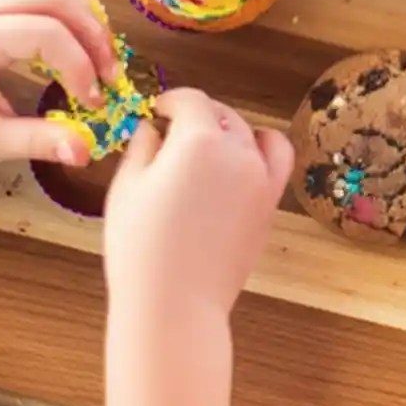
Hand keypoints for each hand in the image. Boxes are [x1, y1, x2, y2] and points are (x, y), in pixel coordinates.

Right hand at [104, 89, 291, 313]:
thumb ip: (142, 146)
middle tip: (171, 134)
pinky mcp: (270, 204)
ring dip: (227, 130)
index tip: (156, 113)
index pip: (190, 100)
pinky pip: (278, 160)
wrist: (175, 305)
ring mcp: (260, 178)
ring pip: (248, 133)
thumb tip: (152, 128)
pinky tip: (241, 159)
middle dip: (195, 116)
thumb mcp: (127, 187)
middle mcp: (238, 151)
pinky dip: (263, 149)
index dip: (169, 102)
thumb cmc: (140, 247)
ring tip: (205, 147)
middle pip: (220, 114)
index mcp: (198, 140)